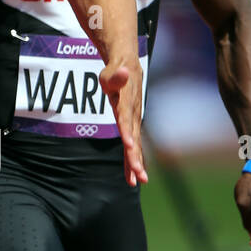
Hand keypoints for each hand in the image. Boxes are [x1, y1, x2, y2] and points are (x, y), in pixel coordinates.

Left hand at [101, 60, 147, 186]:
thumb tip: (124, 71)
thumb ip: (117, 76)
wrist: (128, 69)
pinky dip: (132, 160)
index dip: (127, 132)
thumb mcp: (112, 73)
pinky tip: (132, 176)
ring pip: (135, 146)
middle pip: (134, 139)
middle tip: (138, 175)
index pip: (126, 120)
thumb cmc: (115, 72)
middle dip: (135, 157)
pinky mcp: (132, 127)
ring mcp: (133, 123)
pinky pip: (133, 146)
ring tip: (137, 181)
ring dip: (136, 163)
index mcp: (126, 105)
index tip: (129, 145)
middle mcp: (132, 116)